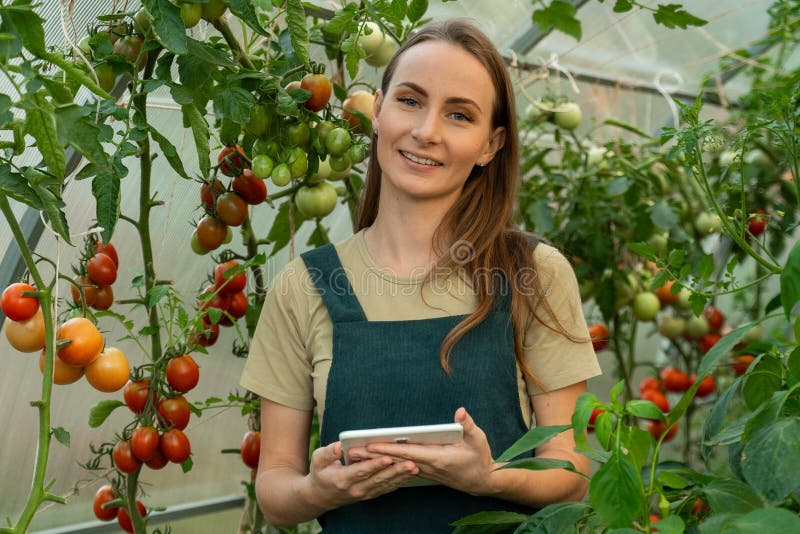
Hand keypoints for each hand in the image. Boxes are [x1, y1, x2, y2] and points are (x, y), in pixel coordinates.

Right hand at [303, 441, 419, 510]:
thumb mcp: (317, 461)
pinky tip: (410, 475)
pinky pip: (386, 489)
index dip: (375, 465)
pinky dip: (399, 482)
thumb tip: (338, 446)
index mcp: (342, 479)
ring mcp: (364, 494)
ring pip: (385, 485)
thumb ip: (327, 453)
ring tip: (415, 467)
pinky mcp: (370, 494)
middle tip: (410, 463)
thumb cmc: (320, 474)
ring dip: (401, 477)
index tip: (387, 458)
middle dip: (396, 471)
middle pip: (378, 479)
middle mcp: (355, 489)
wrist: (321, 497)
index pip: (361, 471)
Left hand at [364, 408, 496, 495]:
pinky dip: (387, 465)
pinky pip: (401, 468)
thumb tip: (461, 412)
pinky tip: (375, 461)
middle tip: (353, 452)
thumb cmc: (480, 459)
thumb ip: (468, 425)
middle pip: (396, 460)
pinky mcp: (425, 472)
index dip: (388, 450)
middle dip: (374, 456)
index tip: (371, 446)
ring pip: (396, 466)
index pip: (407, 453)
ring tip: (358, 455)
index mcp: (438, 458)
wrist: (482, 482)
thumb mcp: (479, 440)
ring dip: (377, 462)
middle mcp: (428, 467)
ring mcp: (425, 471)